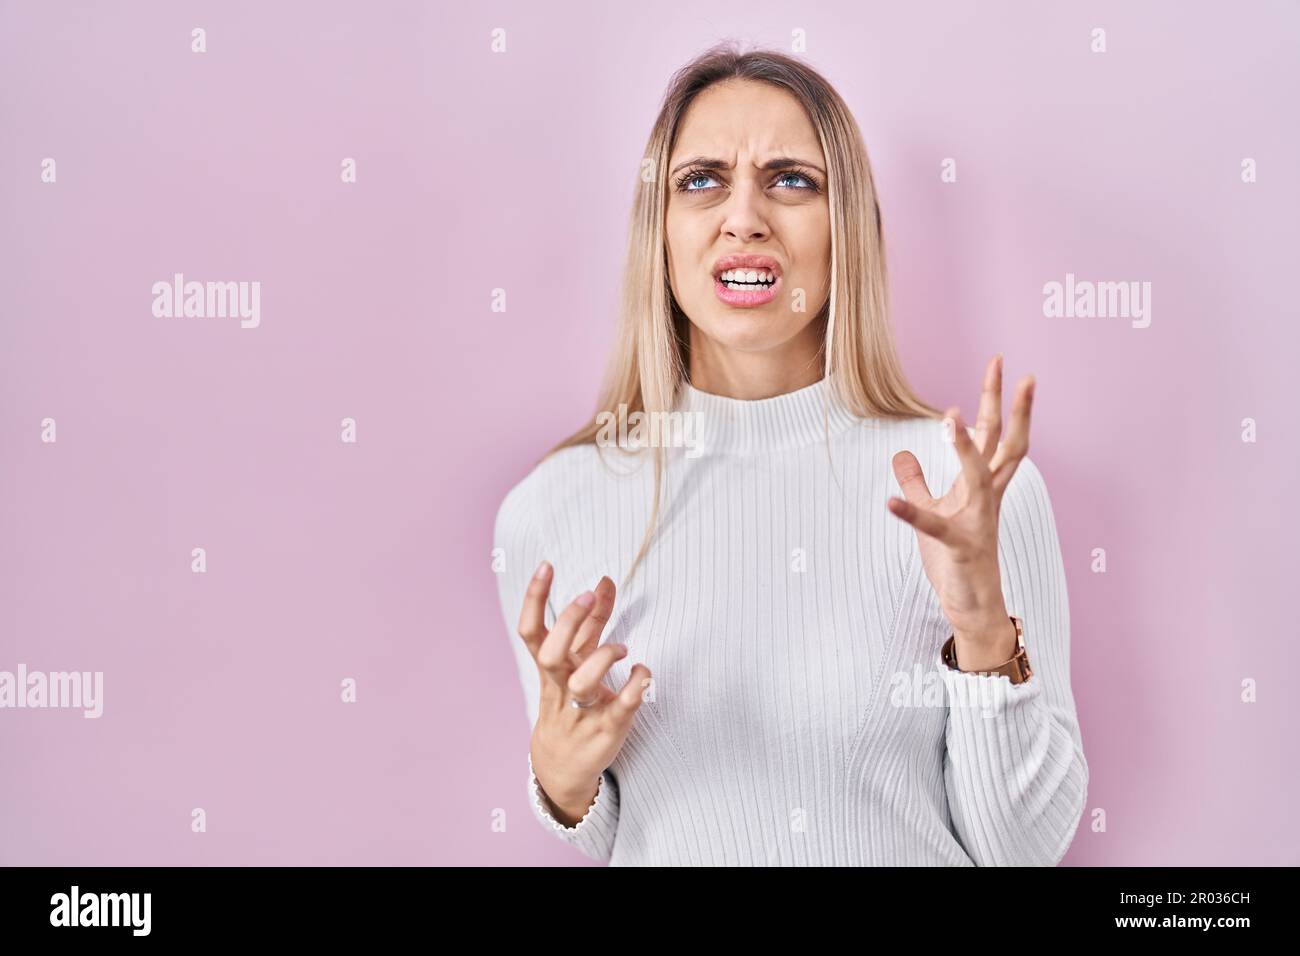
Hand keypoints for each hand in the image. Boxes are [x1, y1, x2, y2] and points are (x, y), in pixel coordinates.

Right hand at [517, 562, 651, 824]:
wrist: (561, 764)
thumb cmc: (571, 699)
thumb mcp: (576, 660)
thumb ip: (591, 621)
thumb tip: (604, 581)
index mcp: (550, 667)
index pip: (532, 629)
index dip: (535, 597)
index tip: (548, 565)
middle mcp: (561, 686)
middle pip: (551, 652)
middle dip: (568, 621)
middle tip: (587, 595)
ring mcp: (582, 709)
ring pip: (582, 682)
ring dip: (602, 657)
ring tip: (622, 648)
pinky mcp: (607, 729)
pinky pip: (621, 708)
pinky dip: (635, 687)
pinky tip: (643, 672)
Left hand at [886, 354, 1034, 665]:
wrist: (974, 605)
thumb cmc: (957, 558)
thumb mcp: (933, 512)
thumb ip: (917, 482)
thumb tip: (901, 453)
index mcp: (982, 486)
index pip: (996, 434)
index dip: (999, 400)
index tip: (1002, 365)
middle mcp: (987, 498)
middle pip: (1004, 443)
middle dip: (1007, 406)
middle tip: (1012, 369)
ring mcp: (977, 521)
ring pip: (977, 476)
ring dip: (962, 446)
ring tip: (948, 415)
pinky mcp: (958, 547)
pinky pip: (934, 527)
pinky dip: (911, 512)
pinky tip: (888, 501)